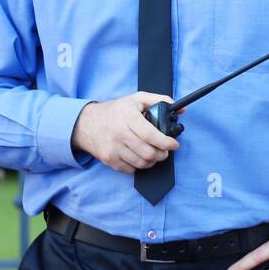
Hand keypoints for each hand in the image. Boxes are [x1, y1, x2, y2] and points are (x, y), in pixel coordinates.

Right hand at [71, 92, 185, 174]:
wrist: (87, 123)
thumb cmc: (116, 110)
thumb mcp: (137, 99)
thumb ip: (160, 100)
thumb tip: (181, 109)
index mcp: (128, 117)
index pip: (150, 135)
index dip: (166, 142)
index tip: (174, 144)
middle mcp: (119, 134)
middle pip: (148, 153)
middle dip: (162, 154)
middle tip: (165, 150)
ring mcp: (113, 149)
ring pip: (141, 164)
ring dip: (153, 161)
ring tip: (155, 154)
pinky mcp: (109, 160)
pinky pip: (130, 170)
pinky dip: (139, 166)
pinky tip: (140, 157)